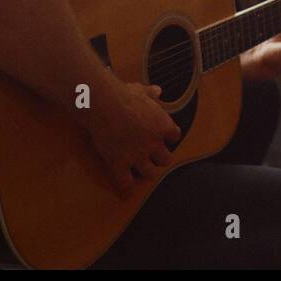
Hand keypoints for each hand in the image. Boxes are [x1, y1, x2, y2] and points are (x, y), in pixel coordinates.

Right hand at [83, 79, 181, 196]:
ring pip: (150, 174)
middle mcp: (154, 144)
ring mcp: (137, 156)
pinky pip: (127, 184)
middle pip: (166, 159)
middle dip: (160, 159)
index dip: (169, 137)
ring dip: (148, 173)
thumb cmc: (124, 94)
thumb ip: (151, 93)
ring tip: (143, 172)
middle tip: (154, 158)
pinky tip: (127, 190)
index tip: (163, 136)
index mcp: (163, 125)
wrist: (104, 104)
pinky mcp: (120, 164)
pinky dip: (127, 188)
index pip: (175, 136)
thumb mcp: (141, 91)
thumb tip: (157, 90)